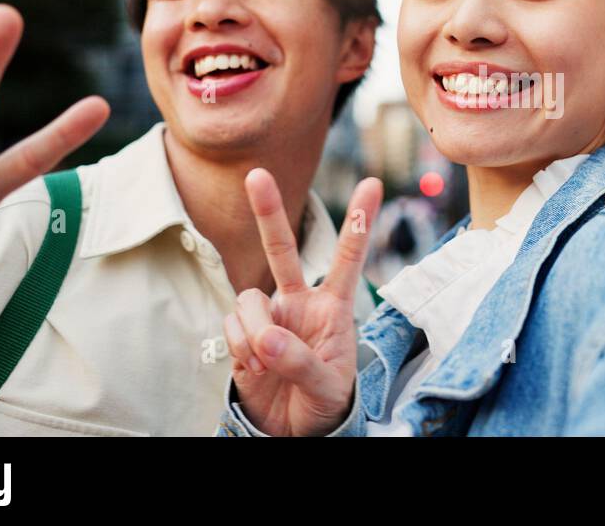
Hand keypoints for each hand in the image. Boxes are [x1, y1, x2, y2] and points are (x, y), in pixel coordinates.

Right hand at [225, 172, 382, 435]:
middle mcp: (298, 303)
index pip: (347, 260)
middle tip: (256, 174)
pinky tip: (255, 368)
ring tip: (268, 362)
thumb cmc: (324, 402)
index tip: (373, 185)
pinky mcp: (241, 336)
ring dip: (255, 332)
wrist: (294, 431)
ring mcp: (268, 317)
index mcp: (333, 308)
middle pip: (283, 249)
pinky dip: (240, 349)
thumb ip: (300, 360)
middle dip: (268, 212)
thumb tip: (265, 338)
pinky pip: (231, 327)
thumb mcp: (327, 386)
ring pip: (249, 300)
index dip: (358, 223)